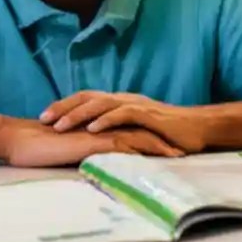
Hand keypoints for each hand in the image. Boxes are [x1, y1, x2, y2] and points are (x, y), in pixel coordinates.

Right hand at [1, 120, 182, 167]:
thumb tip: (102, 163)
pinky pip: (124, 145)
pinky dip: (142, 152)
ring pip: (138, 137)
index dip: (153, 138)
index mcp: (99, 128)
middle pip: (142, 131)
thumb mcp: (71, 151)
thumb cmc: (41, 148)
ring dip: (160, 146)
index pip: (133, 131)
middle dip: (164, 140)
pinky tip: (156, 158)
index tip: (172, 147)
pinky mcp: (95, 141)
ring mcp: (100, 133)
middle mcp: (103, 127)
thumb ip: (87, 151)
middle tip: (187, 148)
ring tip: (180, 155)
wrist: (21, 141)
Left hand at [39, 91, 207, 152]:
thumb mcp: (136, 132)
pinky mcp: (148, 115)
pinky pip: (123, 114)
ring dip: (78, 114)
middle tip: (42, 118)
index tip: (43, 117)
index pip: (86, 99)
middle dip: (63, 107)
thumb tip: (94, 143)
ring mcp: (136, 105)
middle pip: (87, 97)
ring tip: (59, 125)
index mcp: (120, 101)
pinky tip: (92, 129)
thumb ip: (117, 132)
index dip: (65, 106)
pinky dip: (106, 120)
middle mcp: (125, 99)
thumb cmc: (168, 133)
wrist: (199, 128)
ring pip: (101, 104)